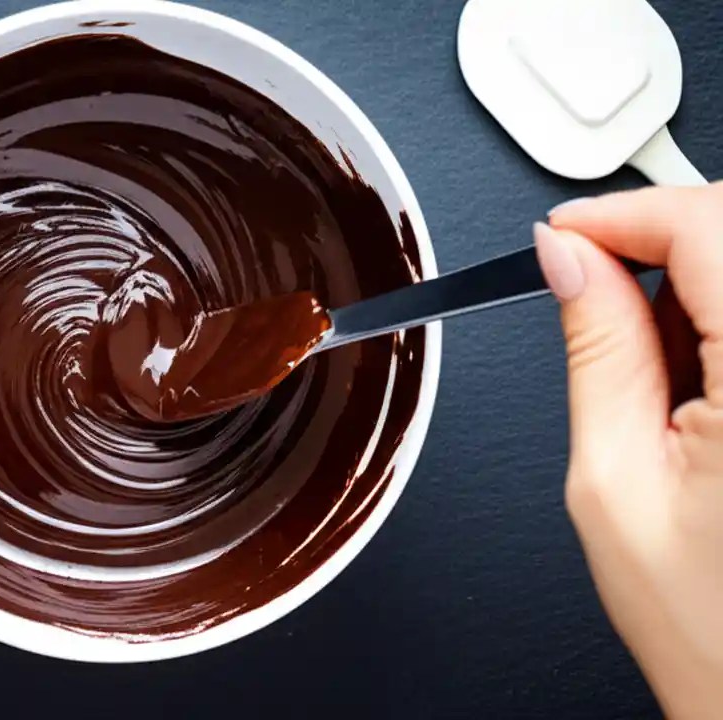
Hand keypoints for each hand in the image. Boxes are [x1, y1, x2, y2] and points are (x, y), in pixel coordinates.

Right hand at [536, 186, 722, 719]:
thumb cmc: (712, 625)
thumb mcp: (612, 479)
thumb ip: (597, 347)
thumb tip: (569, 259)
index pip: (709, 226)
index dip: (623, 215)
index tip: (565, 233)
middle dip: (661, 239)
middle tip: (593, 291)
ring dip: (701, 281)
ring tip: (662, 371)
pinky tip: (708, 377)